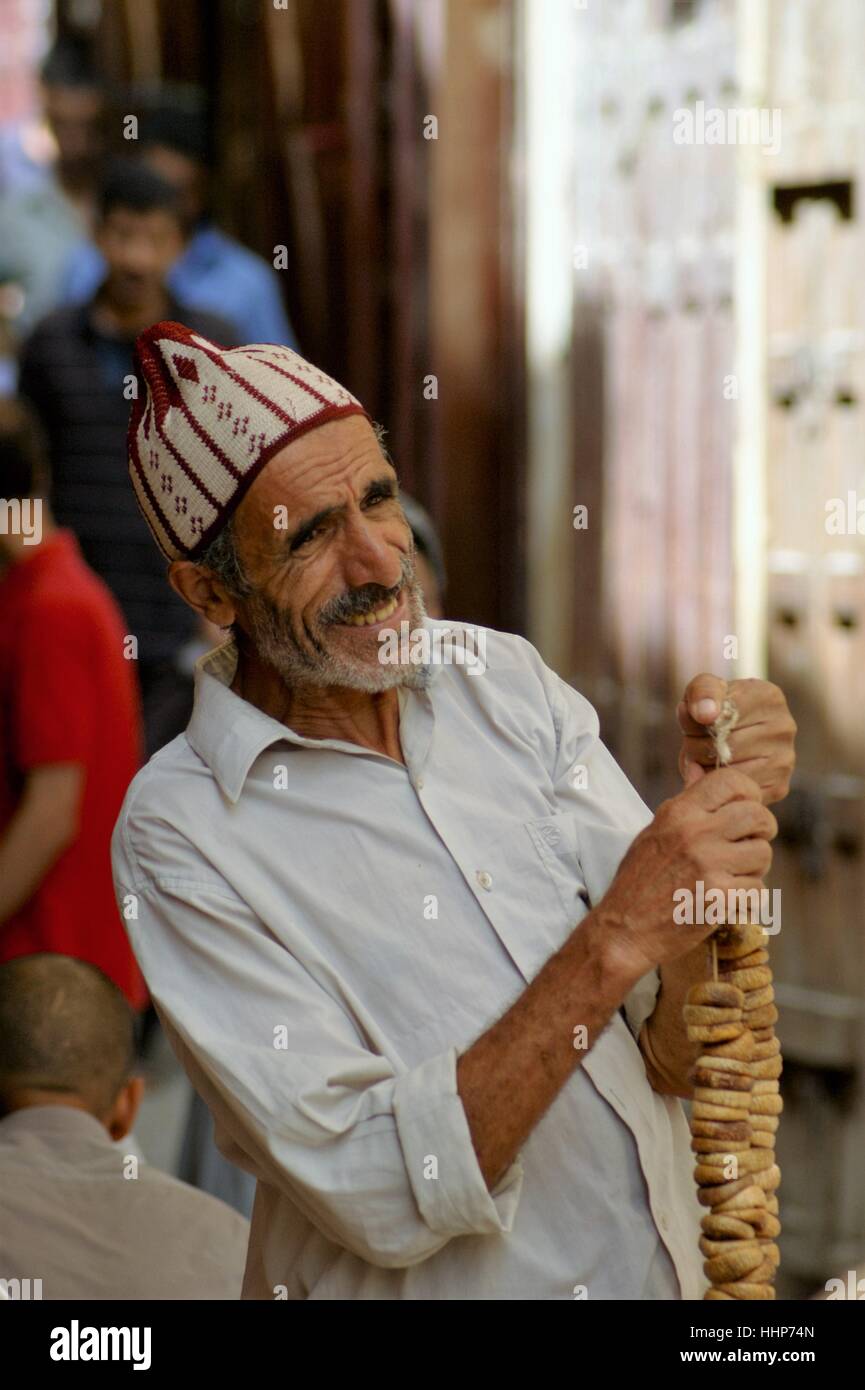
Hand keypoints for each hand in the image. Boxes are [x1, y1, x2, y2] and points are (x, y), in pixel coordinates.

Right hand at [597, 768, 777, 976]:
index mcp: (678, 813)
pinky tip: (726, 900)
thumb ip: (685, 803)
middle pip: (758, 816)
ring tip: (733, 876)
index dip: (749, 793)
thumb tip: (698, 769)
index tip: (748, 807)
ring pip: (763, 854)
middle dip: (763, 830)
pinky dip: (747, 898)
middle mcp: (695, 833)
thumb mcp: (655, 831)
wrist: (624, 930)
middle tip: (750, 844)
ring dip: (755, 868)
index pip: (731, 782)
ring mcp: (709, 865)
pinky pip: (757, 889)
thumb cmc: (639, 881)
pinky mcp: (720, 898)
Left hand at [677, 674, 795, 804]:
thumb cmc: (714, 709)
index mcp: (768, 697)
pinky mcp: (778, 787)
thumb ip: (702, 692)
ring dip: (704, 768)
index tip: (699, 719)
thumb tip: (706, 713)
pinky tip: (720, 773)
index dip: (697, 722)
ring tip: (709, 757)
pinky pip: (735, 791)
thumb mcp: (702, 690)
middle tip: (699, 741)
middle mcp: (784, 728)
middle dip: (697, 746)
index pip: (720, 716)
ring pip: (726, 772)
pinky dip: (719, 786)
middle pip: (723, 746)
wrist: (730, 736)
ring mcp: (785, 760)